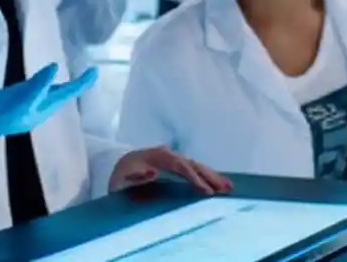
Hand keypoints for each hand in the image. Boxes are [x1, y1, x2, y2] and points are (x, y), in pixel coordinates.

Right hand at [0, 63, 97, 142]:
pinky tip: (43, 82)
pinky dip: (43, 84)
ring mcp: (24, 106)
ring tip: (75, 79)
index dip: (81, 84)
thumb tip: (55, 69)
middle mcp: (35, 109)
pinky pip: (34, 92)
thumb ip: (37, 86)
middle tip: (91, 73)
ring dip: (62, 86)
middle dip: (76, 86)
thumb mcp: (17, 101)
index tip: (95, 72)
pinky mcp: (12, 102)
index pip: (65, 94)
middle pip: (60, 94)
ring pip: (48, 94)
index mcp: (40, 111)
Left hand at [110, 146, 232, 194]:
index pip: (180, 166)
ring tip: (228, 187)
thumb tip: (152, 172)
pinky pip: (194, 169)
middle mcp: (168, 155)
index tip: (206, 192)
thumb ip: (134, 177)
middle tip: (225, 189)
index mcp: (157, 157)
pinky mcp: (175, 165)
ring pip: (196, 166)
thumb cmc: (119, 176)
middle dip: (209, 177)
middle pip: (193, 164)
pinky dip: (207, 176)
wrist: (118, 165)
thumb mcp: (120, 179)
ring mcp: (173, 159)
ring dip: (212, 176)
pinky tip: (219, 183)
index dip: (194, 178)